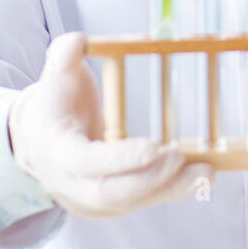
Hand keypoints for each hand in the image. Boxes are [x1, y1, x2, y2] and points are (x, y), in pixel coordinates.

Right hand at [9, 32, 211, 217]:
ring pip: (132, 202)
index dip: (121, 158)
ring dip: (170, 188)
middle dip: (149, 178)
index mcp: (56, 151)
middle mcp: (70, 184)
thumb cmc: (55, 104)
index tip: (154, 147)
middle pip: (110, 193)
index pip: (87, 162)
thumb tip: (79, 42)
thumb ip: (64, 54)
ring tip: (206, 172)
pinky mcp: (110, 206)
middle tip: (181, 157)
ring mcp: (89, 201)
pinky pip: (142, 202)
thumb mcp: (55, 74)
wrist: (41, 139)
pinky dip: (172, 191)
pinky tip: (201, 177)